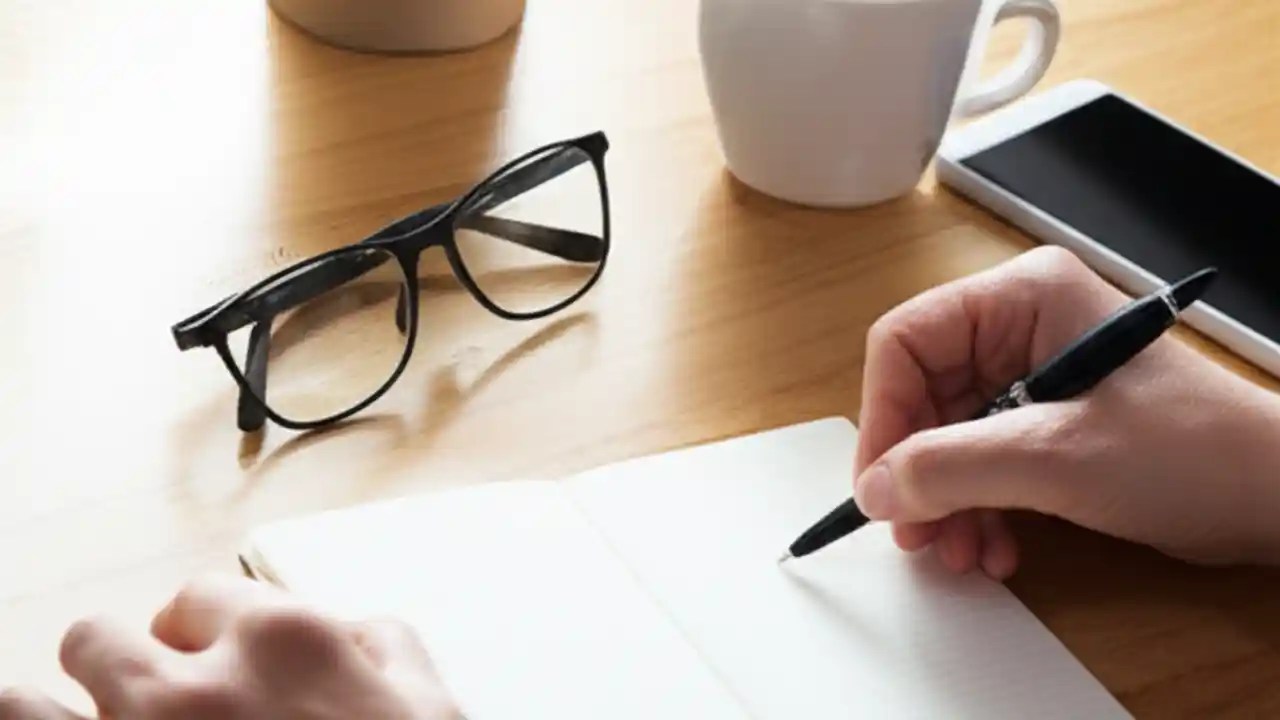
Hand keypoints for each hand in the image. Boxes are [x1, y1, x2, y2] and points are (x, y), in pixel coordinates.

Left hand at [0, 575, 459, 719]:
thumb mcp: (434, 711)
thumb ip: (389, 649)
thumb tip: (356, 631)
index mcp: (284, 642)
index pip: (202, 598)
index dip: (204, 634)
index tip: (210, 664)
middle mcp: (193, 686)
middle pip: (101, 639)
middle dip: (120, 672)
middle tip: (153, 710)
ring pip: (23, 704)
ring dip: (46, 716)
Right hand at [854, 247, 1279, 578]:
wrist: (1274, 497)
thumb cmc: (1190, 451)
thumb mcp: (1054, 458)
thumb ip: (950, 469)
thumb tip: (874, 488)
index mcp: (1022, 297)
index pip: (907, 341)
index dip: (885, 416)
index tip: (882, 485)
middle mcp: (1021, 325)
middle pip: (923, 393)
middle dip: (918, 472)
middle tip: (918, 534)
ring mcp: (1034, 373)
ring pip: (947, 434)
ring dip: (946, 500)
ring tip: (961, 551)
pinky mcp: (1047, 419)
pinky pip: (981, 458)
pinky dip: (976, 505)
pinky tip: (994, 545)